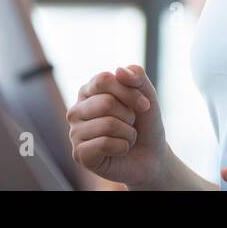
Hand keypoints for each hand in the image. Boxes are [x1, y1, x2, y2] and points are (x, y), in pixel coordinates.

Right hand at [66, 64, 167, 187]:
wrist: (151, 156)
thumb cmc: (144, 123)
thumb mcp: (147, 95)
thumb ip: (137, 76)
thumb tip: (118, 71)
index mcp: (88, 90)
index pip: (103, 80)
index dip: (129, 92)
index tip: (145, 104)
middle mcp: (76, 110)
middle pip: (106, 103)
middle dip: (129, 115)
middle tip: (131, 124)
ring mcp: (75, 133)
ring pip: (108, 124)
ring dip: (128, 133)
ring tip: (126, 137)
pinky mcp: (79, 154)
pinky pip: (105, 144)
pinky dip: (122, 147)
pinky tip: (120, 150)